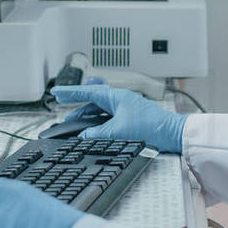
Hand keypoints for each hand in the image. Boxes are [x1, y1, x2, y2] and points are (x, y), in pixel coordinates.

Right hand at [50, 85, 186, 152]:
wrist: (172, 134)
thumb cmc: (150, 128)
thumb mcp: (118, 132)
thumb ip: (97, 133)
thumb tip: (83, 136)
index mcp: (116, 96)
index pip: (87, 92)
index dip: (70, 92)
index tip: (56, 91)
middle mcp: (120, 100)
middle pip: (92, 101)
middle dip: (76, 104)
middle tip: (61, 106)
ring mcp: (125, 109)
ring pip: (100, 111)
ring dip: (86, 117)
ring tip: (73, 123)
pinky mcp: (130, 119)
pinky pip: (108, 118)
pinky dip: (97, 124)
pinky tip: (92, 131)